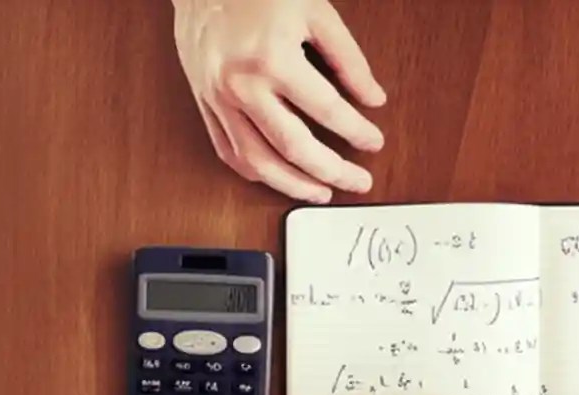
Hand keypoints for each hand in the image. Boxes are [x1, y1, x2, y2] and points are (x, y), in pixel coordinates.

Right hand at [173, 0, 385, 202]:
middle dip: (331, 171)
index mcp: (273, 59)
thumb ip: (348, 58)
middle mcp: (242, 85)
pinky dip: (255, 172)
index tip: (374, 142)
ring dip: (293, 185)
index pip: (326, 110)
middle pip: (293, 146)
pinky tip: (278, 178)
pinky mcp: (204, 105)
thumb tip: (374, 98)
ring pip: (257, 160)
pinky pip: (228, 152)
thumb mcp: (315, 12)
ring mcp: (219, 99)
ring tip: (322, 193)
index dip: (356, 131)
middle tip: (359, 182)